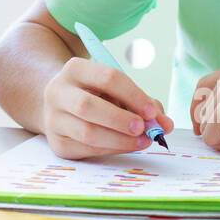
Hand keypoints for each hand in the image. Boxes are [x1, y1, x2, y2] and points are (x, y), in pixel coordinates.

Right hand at [42, 56, 173, 159]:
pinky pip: (86, 149)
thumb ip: (143, 103)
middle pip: (88, 106)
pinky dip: (111, 149)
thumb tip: (165, 125)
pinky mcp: (56, 143)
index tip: (151, 112)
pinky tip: (126, 146)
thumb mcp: (116, 90)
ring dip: (119, 140)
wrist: (62, 105)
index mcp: (75, 69)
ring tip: (142, 142)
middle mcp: (58, 91)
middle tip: (143, 129)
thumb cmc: (97, 94)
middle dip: (120, 120)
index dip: (133, 95)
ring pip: (86, 132)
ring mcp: (53, 119)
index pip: (107, 78)